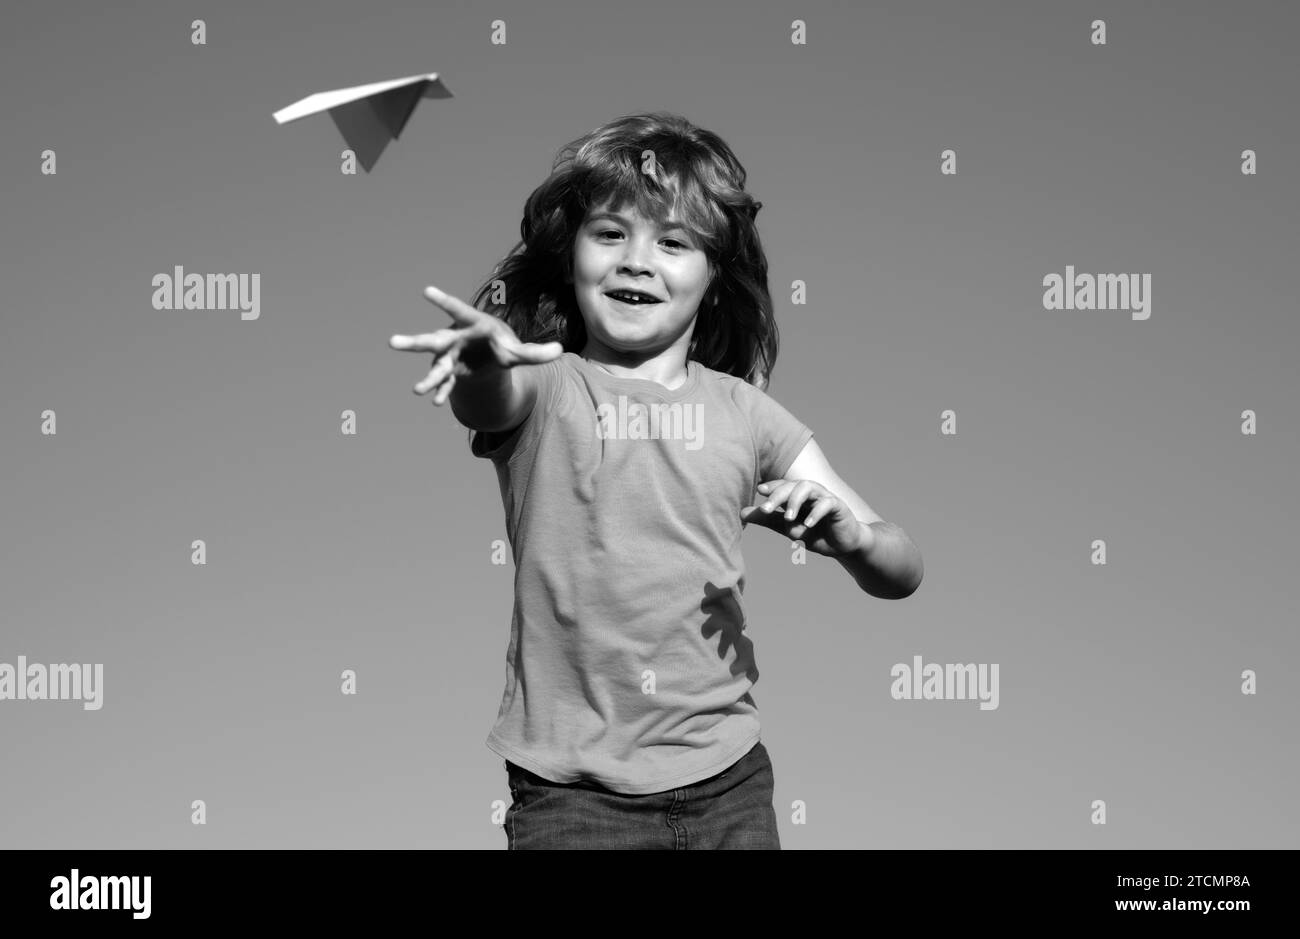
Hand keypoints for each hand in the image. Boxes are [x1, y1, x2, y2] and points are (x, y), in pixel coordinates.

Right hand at [389, 285, 563, 404]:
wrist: (489, 357)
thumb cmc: (502, 346)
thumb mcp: (519, 352)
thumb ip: (536, 352)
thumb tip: (560, 350)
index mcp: (472, 325)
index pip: (457, 311)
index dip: (443, 302)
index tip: (426, 290)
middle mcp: (456, 339)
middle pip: (434, 340)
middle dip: (415, 343)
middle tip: (392, 343)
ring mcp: (450, 358)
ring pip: (434, 366)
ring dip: (427, 379)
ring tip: (416, 391)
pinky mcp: (450, 373)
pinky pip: (445, 383)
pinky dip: (442, 392)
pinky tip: (436, 401)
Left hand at [740, 479, 871, 557]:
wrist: (843, 546)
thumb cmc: (816, 534)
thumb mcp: (788, 528)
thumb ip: (768, 519)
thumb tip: (742, 512)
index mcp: (797, 496)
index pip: (782, 486)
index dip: (771, 486)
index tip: (759, 491)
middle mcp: (810, 493)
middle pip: (792, 485)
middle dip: (778, 495)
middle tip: (766, 509)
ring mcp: (825, 497)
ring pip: (809, 487)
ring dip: (796, 501)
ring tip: (787, 517)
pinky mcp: (839, 506)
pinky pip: (827, 504)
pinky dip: (816, 513)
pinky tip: (807, 524)